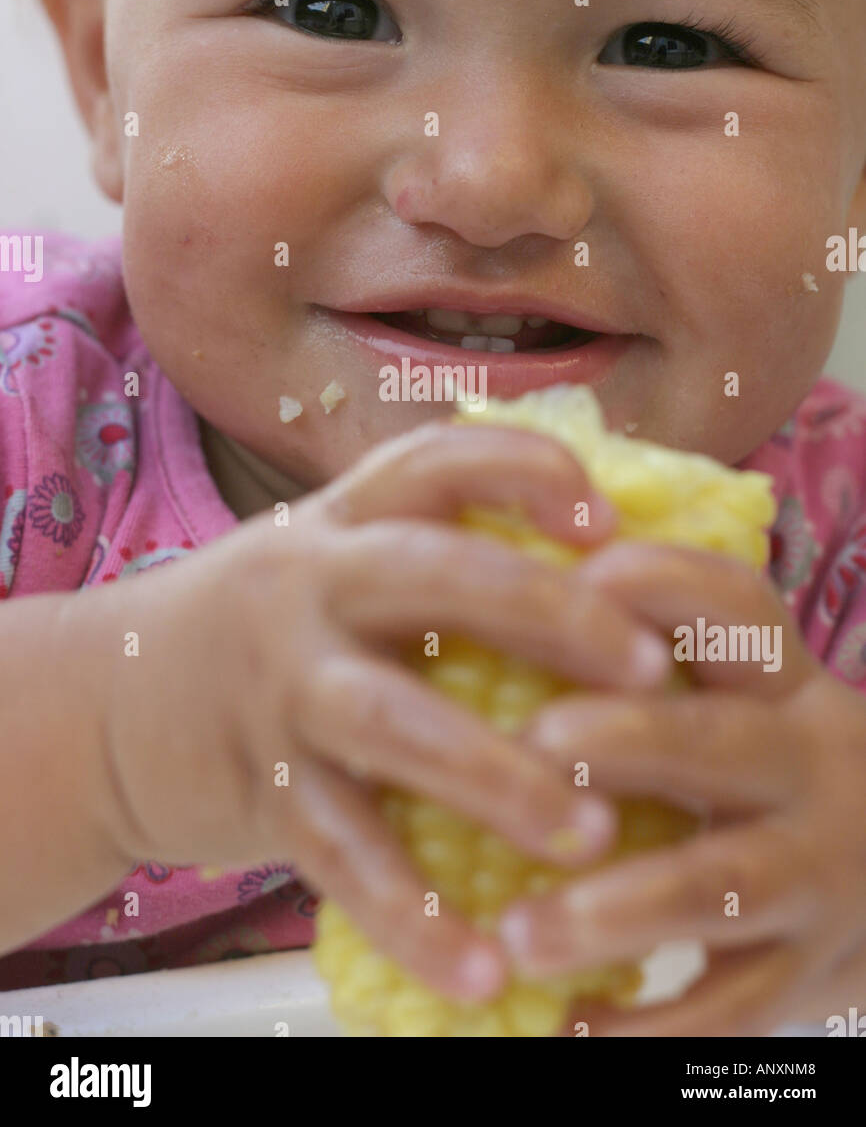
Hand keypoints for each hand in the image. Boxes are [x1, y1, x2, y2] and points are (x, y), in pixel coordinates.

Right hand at [101, 420, 673, 1002]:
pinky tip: (482, 968)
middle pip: (434, 573)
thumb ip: (431, 558)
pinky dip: (414, 915)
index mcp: (341, 523)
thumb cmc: (267, 635)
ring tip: (595, 832)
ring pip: (392, 721)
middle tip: (653, 669)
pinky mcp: (260, 787)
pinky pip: (343, 856)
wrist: (107, 705)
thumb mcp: (330, 565)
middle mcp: (306, 586)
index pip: (435, 460)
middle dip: (550, 612)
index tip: (609, 520)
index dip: (526, 472)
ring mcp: (280, 686)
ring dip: (499, 775)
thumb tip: (599, 568)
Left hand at [493, 541, 865, 1034]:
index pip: (735, 609)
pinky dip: (648, 1031)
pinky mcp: (803, 972)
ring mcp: (811, 874)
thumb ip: (664, 647)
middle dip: (626, 743)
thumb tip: (531, 589)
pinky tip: (567, 1027)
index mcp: (781, 683)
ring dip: (617, 907)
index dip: (662, 585)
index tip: (581, 578)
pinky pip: (730, 1011)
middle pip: (717, 742)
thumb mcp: (750, 694)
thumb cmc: (773, 769)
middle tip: (534, 746)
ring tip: (522, 930)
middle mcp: (805, 764)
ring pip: (717, 884)